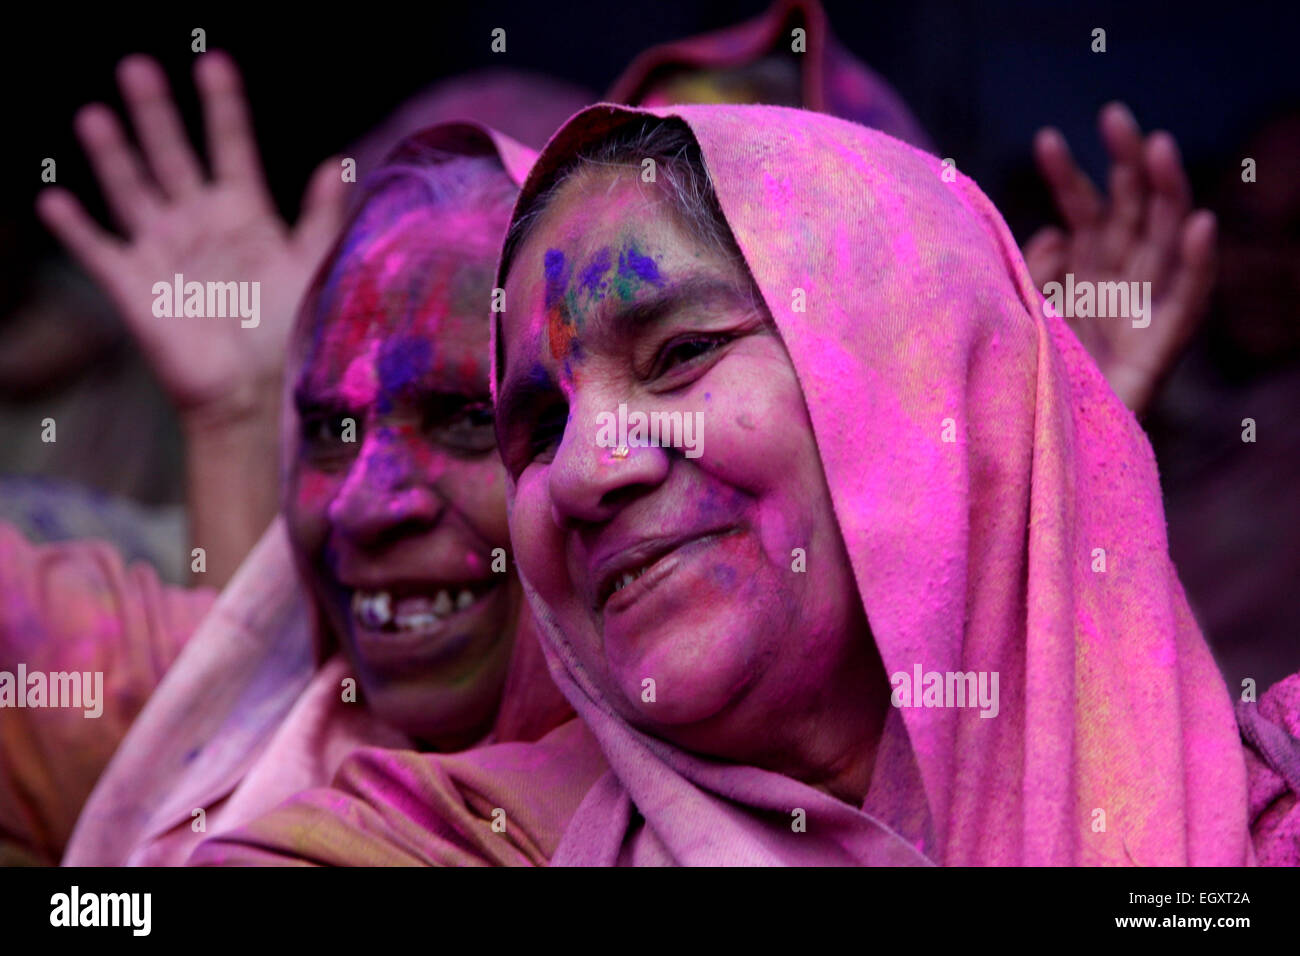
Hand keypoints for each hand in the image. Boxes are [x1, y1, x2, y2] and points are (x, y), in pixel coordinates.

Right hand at [36, 51, 346, 423]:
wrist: (253, 393)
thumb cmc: (287, 334)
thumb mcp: (311, 269)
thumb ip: (320, 217)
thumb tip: (337, 163)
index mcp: (246, 214)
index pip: (231, 147)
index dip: (223, 107)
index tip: (214, 62)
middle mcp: (200, 223)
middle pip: (172, 155)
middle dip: (155, 114)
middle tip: (137, 66)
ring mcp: (163, 250)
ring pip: (130, 189)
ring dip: (112, 154)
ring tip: (95, 115)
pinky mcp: (133, 284)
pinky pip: (97, 249)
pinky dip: (74, 227)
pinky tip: (55, 199)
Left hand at [1023, 102, 1215, 414]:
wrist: (1035, 451)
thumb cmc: (1020, 377)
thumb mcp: (1016, 315)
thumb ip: (1033, 272)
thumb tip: (1053, 233)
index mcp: (1082, 272)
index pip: (1083, 210)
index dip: (1068, 175)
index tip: (1046, 139)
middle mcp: (1115, 285)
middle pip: (1130, 211)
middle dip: (1125, 161)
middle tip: (1114, 114)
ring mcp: (1140, 314)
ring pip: (1163, 240)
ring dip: (1166, 191)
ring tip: (1161, 148)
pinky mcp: (1160, 351)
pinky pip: (1187, 302)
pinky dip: (1196, 263)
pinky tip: (1199, 223)